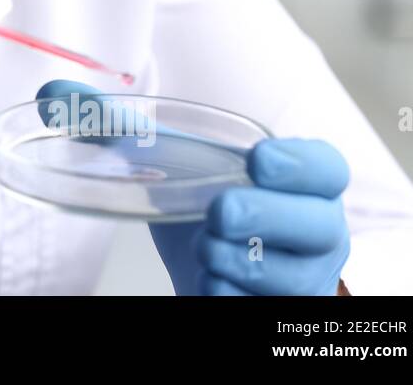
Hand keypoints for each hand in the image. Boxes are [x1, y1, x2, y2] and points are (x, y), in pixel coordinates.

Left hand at [151, 137, 350, 294]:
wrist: (202, 273)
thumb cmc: (202, 214)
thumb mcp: (180, 171)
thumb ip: (144, 138)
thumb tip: (86, 101)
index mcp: (304, 185)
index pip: (327, 168)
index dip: (301, 164)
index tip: (258, 160)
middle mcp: (319, 232)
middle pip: (320, 225)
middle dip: (267, 216)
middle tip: (220, 212)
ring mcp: (309, 279)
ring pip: (293, 277)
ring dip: (238, 261)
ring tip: (203, 248)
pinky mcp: (288, 312)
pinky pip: (264, 308)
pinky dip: (228, 294)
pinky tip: (209, 281)